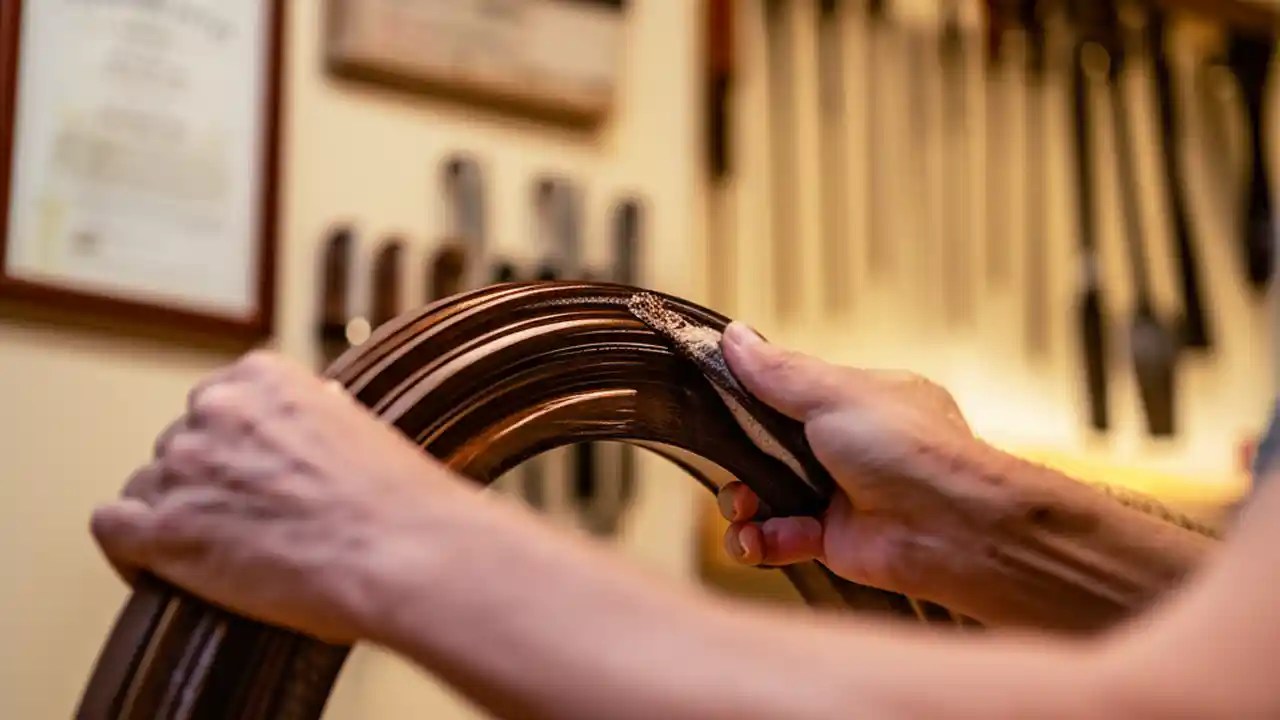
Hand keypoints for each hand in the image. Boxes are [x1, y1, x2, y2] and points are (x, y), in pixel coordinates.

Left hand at [91, 351, 485, 643]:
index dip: (231, 445)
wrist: (403, 551)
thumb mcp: (359, 429)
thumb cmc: (399, 502)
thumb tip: (305, 434)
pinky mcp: (165, 529)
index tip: (250, 473)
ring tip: (212, 555)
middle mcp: (215, 411)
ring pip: (147, 486)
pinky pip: (112, 527)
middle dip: (205, 481)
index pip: (219, 402)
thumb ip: (312, 421)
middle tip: (242, 522)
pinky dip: (131, 549)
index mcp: (264, 378)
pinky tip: (163, 570)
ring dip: (173, 515)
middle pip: (182, 445)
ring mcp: (185, 467)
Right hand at [716, 323, 1007, 610]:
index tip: (712, 403)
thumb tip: (733, 334)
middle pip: (768, 448)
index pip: (789, 394)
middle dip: (738, 459)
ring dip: (742, 504)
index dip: (749, 400)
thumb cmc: (906, 448)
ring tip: (742, 510)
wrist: (953, 528)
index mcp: (857, 402)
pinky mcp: (831, 540)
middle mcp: (848, 447)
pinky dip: (760, 541)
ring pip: (767, 496)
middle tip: (727, 467)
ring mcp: (838, 495)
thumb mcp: (834, 394)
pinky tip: (754, 540)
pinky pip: (780, 538)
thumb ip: (778, 371)